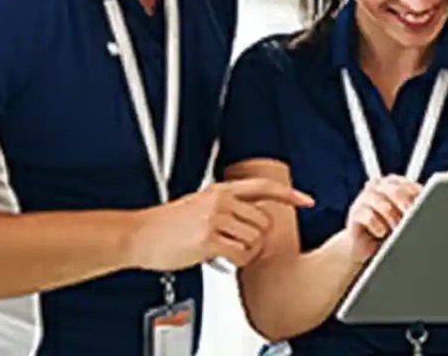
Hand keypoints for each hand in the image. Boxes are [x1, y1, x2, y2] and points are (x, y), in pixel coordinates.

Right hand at [130, 178, 313, 271]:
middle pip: (263, 222)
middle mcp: (221, 201)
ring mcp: (215, 219)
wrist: (140, 235)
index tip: (308, 200)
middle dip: (256, 238)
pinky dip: (237, 261)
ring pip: (254, 240)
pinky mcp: (208, 239)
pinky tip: (223, 258)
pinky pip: (241, 255)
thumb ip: (225, 207)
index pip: (264, 187)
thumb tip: (249, 222)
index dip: (289, 195)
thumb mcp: (199, 204)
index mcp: (220, 190)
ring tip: (225, 251)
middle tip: (238, 245)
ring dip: (245, 252)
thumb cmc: (166, 224)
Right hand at [343, 175, 420, 257]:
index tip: (426, 209)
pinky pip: (368, 216)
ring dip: (393, 219)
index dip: (418, 197)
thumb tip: (430, 209)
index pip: (408, 185)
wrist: (366, 247)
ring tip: (398, 231)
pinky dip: (377, 225)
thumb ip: (414, 210)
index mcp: (393, 183)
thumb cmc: (390, 231)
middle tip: (413, 219)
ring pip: (383, 204)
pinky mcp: (354, 212)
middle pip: (395, 190)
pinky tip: (381, 233)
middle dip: (406, 206)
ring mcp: (365, 198)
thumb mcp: (405, 219)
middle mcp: (378, 186)